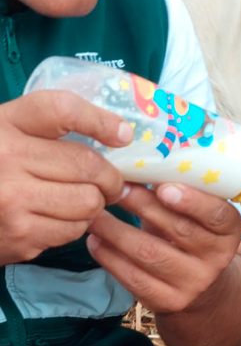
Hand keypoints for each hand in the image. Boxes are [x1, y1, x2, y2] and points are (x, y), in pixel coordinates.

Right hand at [0, 91, 130, 264]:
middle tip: (110, 183)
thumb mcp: (6, 134)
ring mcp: (11, 200)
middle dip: (110, 177)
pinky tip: (58, 217)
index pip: (61, 110)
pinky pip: (74, 230)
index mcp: (4, 124)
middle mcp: (5, 158)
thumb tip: (121, 135)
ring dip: (94, 204)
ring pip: (88, 201)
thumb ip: (47, 130)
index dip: (99, 120)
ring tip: (80, 200)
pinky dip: (76, 226)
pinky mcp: (20, 235)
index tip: (123, 135)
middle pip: (88, 165)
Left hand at [85, 183, 240, 313]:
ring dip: (116, 231)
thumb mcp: (198, 215)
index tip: (163, 187)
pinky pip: (134, 279)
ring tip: (94, 213)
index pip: (217, 215)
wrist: (202, 287)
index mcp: (229, 231)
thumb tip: (139, 161)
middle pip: (178, 230)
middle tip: (116, 188)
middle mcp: (217, 259)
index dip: (192, 201)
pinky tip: (95, 241)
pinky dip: (110, 258)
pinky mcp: (168, 301)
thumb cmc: (192, 235)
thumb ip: (179, 194)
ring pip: (150, 254)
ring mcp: (193, 283)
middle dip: (143, 206)